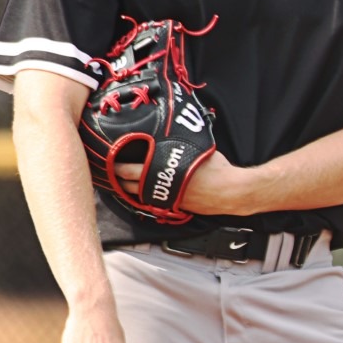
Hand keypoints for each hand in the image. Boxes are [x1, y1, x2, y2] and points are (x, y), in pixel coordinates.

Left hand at [114, 152, 251, 214]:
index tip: (111, 161)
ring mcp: (167, 200)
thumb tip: (172, 135)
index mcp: (164, 172)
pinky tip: (142, 192)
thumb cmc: (217, 169)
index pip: (131, 171)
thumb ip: (178, 146)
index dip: (118, 167)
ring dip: (129, 190)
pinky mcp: (175, 207)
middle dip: (118, 179)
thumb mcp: (196, 149)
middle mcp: (162, 188)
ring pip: (139, 197)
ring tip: (122, 182)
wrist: (231, 191)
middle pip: (130, 186)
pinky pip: (153, 202)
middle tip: (112, 172)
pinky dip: (145, 196)